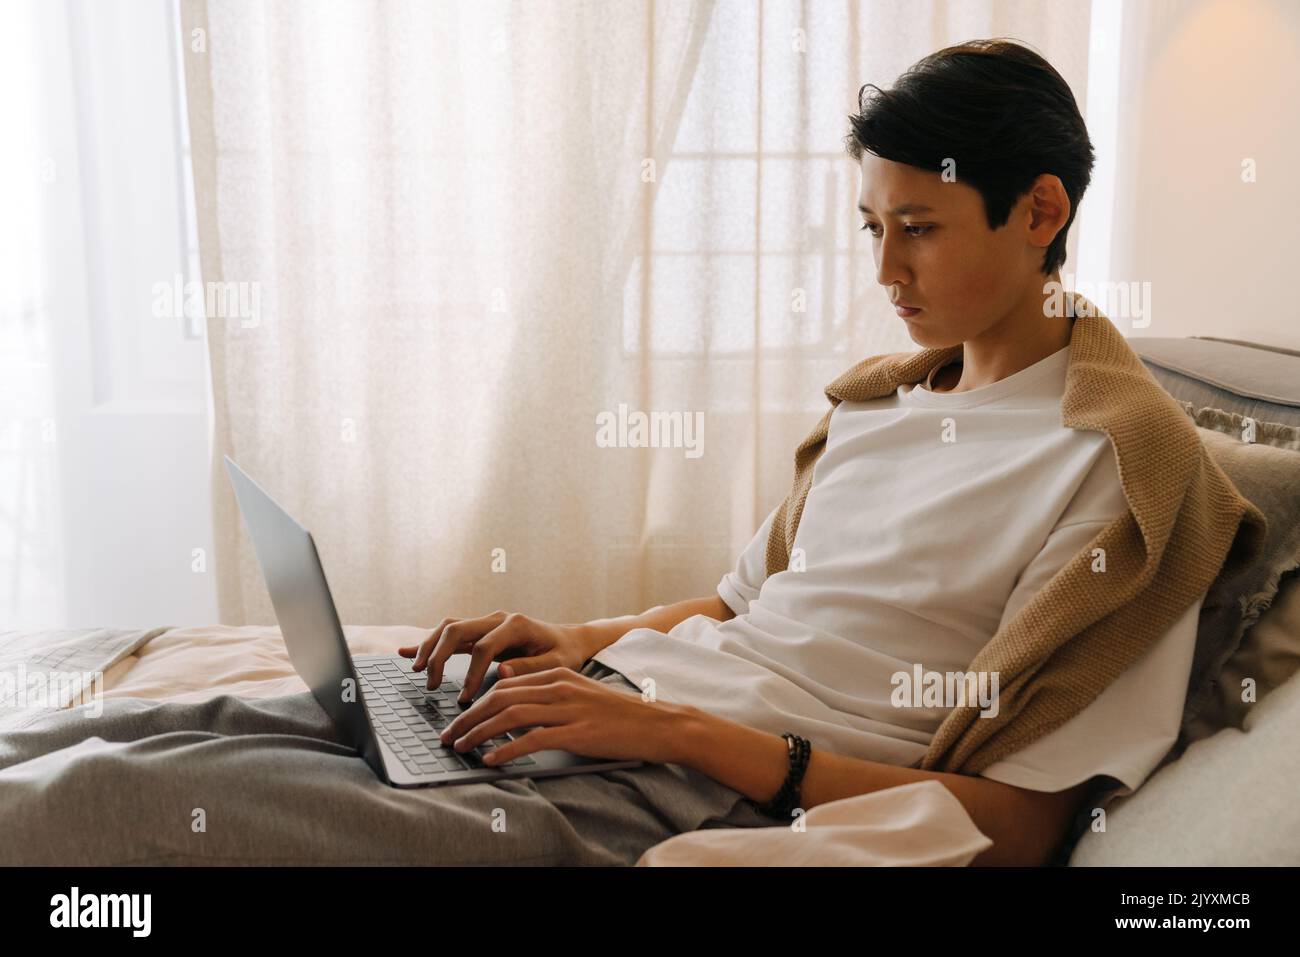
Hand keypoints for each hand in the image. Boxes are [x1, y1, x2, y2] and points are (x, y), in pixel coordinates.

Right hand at [398, 611, 601, 700]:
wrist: (569, 640)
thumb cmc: (564, 654)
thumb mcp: (557, 665)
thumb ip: (530, 668)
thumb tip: (501, 671)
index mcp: (516, 624)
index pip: (483, 647)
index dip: (471, 673)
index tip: (466, 698)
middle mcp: (497, 618)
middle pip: (456, 630)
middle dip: (438, 657)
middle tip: (431, 685)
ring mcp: (486, 623)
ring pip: (448, 628)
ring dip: (429, 647)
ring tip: (417, 671)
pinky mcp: (480, 631)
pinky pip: (449, 633)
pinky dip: (428, 642)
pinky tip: (407, 653)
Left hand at [437, 667, 692, 766]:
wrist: (657, 724)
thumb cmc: (619, 715)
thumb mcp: (580, 697)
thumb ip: (549, 698)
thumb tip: (513, 710)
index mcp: (558, 675)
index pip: (504, 684)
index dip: (475, 703)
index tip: (458, 720)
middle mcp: (559, 686)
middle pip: (500, 697)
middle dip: (468, 717)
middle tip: (448, 735)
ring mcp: (568, 708)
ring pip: (510, 715)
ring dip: (479, 733)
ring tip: (461, 747)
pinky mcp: (576, 731)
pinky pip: (532, 738)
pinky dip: (506, 748)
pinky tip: (491, 759)